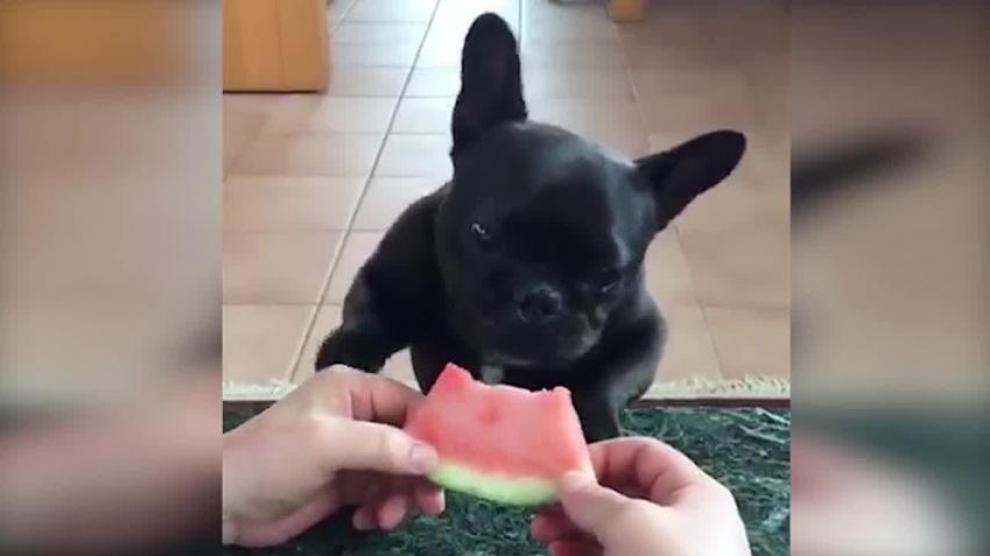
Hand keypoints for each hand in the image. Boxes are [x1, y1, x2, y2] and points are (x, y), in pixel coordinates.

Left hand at [222, 370, 443, 546]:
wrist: (223, 502)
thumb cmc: (272, 457)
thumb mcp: (328, 444)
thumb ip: (383, 447)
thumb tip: (433, 457)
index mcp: (353, 390)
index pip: (409, 403)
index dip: (434, 432)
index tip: (455, 462)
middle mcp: (357, 417)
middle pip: (409, 442)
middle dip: (419, 473)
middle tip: (431, 503)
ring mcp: (351, 452)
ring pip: (398, 473)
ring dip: (400, 497)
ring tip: (388, 517)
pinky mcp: (344, 484)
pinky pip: (380, 494)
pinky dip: (381, 509)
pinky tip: (367, 521)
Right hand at [531, 437, 749, 555]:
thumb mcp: (630, 523)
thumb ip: (594, 498)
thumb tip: (569, 482)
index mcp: (695, 493)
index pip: (645, 454)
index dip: (603, 456)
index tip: (565, 474)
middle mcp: (685, 521)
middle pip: (625, 493)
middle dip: (580, 499)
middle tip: (544, 509)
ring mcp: (670, 553)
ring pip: (616, 529)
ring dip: (576, 528)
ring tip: (543, 535)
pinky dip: (586, 552)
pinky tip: (560, 554)